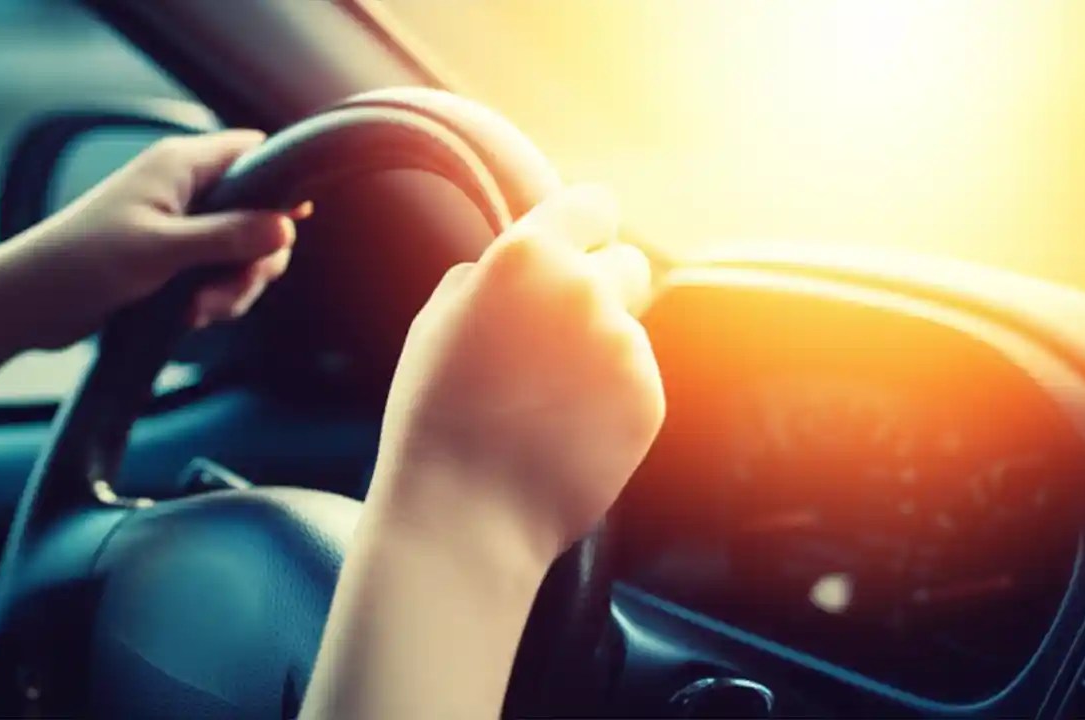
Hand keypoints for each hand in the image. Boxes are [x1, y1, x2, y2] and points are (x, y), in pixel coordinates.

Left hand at [0, 129, 308, 348]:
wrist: (28, 304)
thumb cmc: (80, 262)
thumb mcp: (162, 249)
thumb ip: (229, 236)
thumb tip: (285, 227)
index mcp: (181, 165)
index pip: (254, 154)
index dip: (281, 186)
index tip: (290, 224)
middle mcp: (185, 189)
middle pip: (259, 216)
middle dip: (255, 261)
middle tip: (228, 292)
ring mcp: (181, 226)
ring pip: (242, 254)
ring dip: (233, 289)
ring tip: (200, 312)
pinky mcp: (173, 260)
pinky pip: (218, 276)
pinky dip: (214, 300)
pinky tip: (189, 317)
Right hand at [368, 184, 665, 571]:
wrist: (466, 512)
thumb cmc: (436, 416)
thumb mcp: (436, 319)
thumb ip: (488, 273)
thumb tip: (525, 260)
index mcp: (527, 257)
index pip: (594, 204)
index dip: (583, 227)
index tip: (576, 247)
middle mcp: (585, 289)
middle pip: (627, 263)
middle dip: (601, 288)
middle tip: (555, 336)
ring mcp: (623, 347)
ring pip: (628, 328)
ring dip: (599, 351)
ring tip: (546, 399)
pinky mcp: (648, 399)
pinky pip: (636, 380)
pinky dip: (611, 398)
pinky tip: (565, 428)